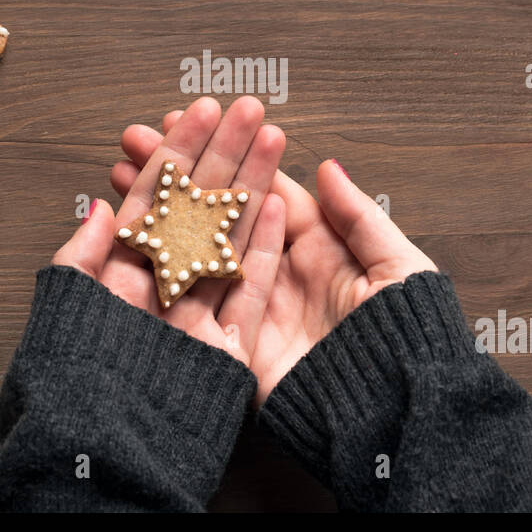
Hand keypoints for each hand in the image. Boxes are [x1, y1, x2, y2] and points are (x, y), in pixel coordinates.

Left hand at [53, 96, 286, 366]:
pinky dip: (265, 245)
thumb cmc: (76, 378)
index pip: (155, 196)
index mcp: (124, 272)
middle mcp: (164, 284)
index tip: (197, 109)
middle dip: (224, 151)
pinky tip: (281, 201)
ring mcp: (199, 309)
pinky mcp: (227, 343)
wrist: (107, 444)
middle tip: (247, 107)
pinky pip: (249, 286)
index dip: (177, 150)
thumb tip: (100, 205)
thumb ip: (81, 254)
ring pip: (230, 235)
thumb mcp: (68, 306)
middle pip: (199, 206)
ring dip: (253, 184)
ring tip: (273, 136)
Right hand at [113, 113, 435, 403]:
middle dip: (180, 174)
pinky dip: (159, 263)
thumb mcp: (395, 265)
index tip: (191, 122)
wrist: (394, 409)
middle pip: (220, 212)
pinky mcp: (232, 343)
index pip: (263, 189)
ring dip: (159, 209)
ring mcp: (252, 306)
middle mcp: (278, 273)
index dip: (228, 156)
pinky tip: (129, 230)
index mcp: (317, 249)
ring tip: (124, 172)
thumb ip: (359, 216)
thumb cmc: (406, 336)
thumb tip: (327, 165)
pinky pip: (192, 296)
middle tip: (138, 137)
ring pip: (196, 247)